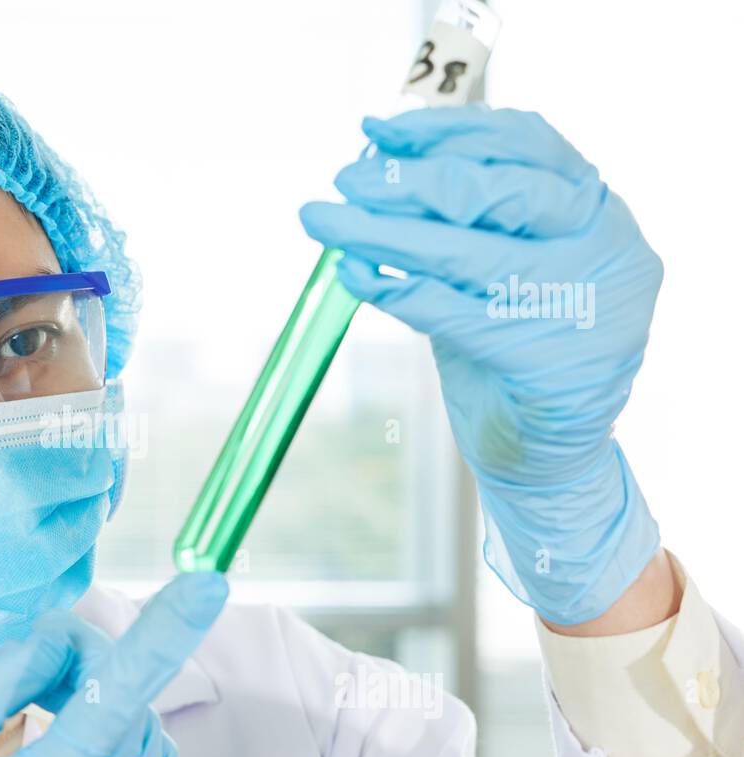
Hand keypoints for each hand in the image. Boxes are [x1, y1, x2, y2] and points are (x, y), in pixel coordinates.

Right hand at [0, 572, 228, 756]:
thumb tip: (56, 642)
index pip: (111, 702)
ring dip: (107, 700)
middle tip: (38, 661)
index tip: (206, 587)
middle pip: (131, 703)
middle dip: (90, 664)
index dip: (160, 638)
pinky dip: (119, 737)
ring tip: (45, 714)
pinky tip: (72, 749)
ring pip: (148, 729)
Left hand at [299, 106, 662, 624]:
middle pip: (498, 192)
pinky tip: (352, 276)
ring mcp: (584, 307)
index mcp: (598, 209)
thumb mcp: (500, 263)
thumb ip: (462, 215)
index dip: (446, 131)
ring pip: (468, 253)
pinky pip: (453, 315)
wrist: (546, 452)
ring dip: (384, 233)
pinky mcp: (549, 363)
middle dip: (409, 183)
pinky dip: (394, 292)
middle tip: (343, 179)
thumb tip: (379, 160)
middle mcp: (604, 248)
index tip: (377, 130)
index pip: (526, 143)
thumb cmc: (515, 343)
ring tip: (325, 220)